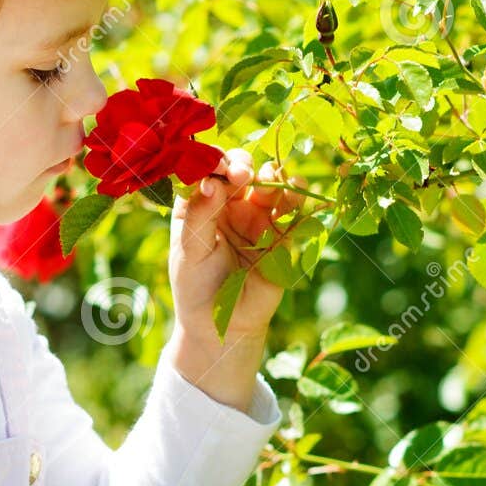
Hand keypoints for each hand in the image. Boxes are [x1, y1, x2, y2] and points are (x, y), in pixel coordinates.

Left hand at [169, 147, 304, 342]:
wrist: (222, 324)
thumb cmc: (196, 284)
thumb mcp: (190, 249)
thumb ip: (200, 215)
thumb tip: (211, 182)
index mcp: (200, 201)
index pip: (206, 170)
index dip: (212, 162)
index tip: (217, 168)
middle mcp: (229, 202)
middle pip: (239, 168)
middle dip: (242, 165)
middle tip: (241, 176)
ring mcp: (257, 215)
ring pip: (268, 183)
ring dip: (271, 175)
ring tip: (267, 180)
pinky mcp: (281, 232)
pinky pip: (291, 209)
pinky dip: (295, 195)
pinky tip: (294, 189)